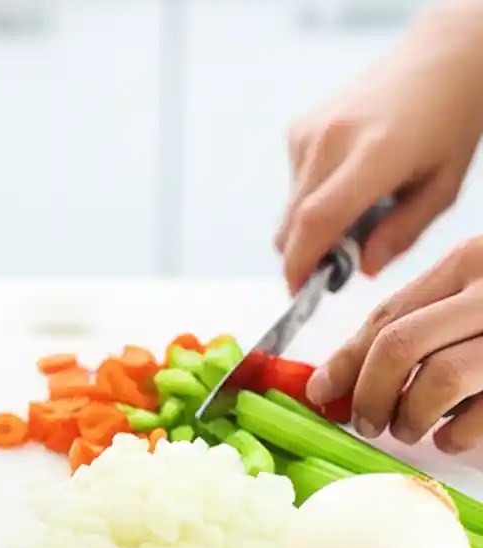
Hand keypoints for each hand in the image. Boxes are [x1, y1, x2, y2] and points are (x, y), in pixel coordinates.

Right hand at [275, 0, 482, 293]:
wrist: (439, 60)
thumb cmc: (450, 123)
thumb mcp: (444, 186)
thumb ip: (403, 232)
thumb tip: (363, 268)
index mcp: (374, 154)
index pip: (318, 221)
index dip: (301, 265)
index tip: (300, 294)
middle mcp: (330, 140)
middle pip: (293, 222)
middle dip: (304, 254)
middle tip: (336, 265)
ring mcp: (308, 131)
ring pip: (290, 207)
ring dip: (312, 224)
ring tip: (357, 210)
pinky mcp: (298, 128)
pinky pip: (293, 182)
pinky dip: (312, 196)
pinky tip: (348, 179)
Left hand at [305, 237, 482, 453]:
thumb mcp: (472, 297)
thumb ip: (417, 323)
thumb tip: (335, 379)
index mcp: (468, 262)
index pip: (385, 314)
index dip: (343, 360)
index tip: (319, 394)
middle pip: (399, 345)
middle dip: (367, 392)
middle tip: (364, 421)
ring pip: (438, 379)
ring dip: (408, 416)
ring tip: (408, 429)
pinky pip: (480, 415)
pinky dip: (455, 435)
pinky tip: (451, 438)